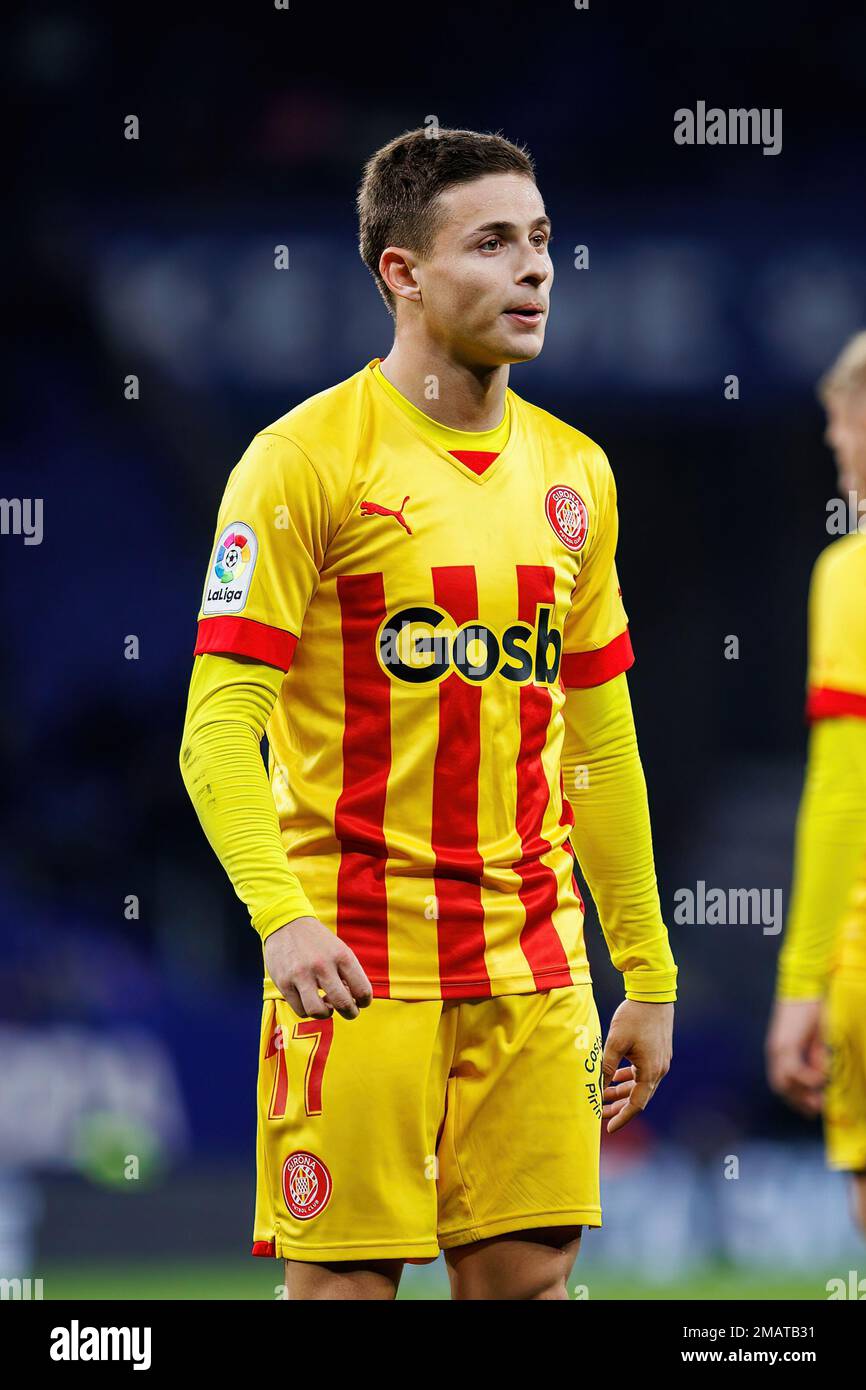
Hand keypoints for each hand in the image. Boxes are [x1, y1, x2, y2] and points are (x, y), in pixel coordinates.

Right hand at [263, 916, 372, 1021]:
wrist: (286, 922)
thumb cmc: (317, 941)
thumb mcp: (339, 949)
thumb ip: (348, 973)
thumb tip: (355, 1001)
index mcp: (342, 956)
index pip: (362, 990)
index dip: (365, 1001)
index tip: (361, 1002)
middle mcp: (323, 965)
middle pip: (343, 1004)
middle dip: (350, 1013)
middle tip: (349, 1011)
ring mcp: (301, 975)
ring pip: (318, 1011)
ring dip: (326, 1014)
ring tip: (326, 1007)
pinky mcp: (284, 982)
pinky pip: (300, 1010)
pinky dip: (308, 1011)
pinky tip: (310, 1000)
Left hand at [601, 999, 672, 1132]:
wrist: (653, 995)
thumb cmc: (634, 1017)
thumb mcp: (616, 1043)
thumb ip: (607, 1067)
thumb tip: (598, 1087)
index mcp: (650, 1071)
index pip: (636, 1104)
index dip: (622, 1118)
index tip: (608, 1129)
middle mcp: (658, 1070)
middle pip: (638, 1097)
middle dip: (619, 1107)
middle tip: (599, 1114)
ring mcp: (659, 1061)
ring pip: (639, 1085)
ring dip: (622, 1092)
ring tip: (602, 1096)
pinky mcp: (656, 1052)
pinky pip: (642, 1073)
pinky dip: (628, 1079)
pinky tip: (615, 1078)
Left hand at [765, 997, 826, 1116]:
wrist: (807, 984)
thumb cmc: (814, 1008)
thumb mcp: (817, 1038)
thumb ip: (816, 1056)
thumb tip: (820, 1075)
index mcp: (782, 1050)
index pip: (782, 1082)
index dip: (796, 1098)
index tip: (813, 1109)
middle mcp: (776, 1051)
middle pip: (780, 1087)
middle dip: (799, 1102)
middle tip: (818, 1109)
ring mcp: (779, 1048)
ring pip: (782, 1083)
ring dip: (802, 1095)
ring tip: (820, 1099)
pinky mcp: (786, 1043)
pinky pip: (793, 1071)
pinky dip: (807, 1079)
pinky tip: (821, 1080)